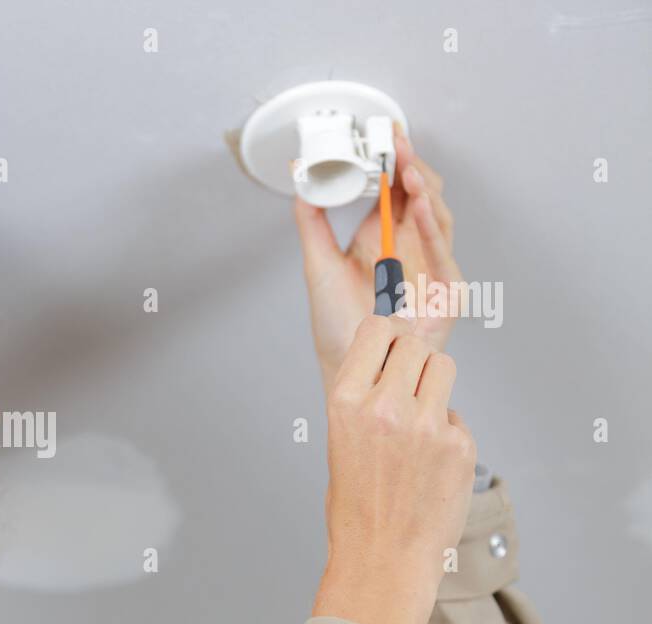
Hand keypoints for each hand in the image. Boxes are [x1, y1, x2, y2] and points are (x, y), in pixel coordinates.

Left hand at [293, 123, 461, 395]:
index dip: (394, 159)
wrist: (351, 366)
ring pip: (439, 216)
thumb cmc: (341, 326)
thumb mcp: (318, 264)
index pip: (397, 188)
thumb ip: (311, 222)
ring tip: (407, 167)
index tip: (383, 133)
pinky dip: (435, 229)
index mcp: (383, 236)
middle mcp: (411, 246)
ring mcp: (432, 266)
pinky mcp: (447, 292)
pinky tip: (423, 207)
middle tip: (395, 141)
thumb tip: (300, 181)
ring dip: (425, 190)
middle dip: (411, 164)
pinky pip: (445, 254)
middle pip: (423, 194)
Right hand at [311, 314, 477, 623]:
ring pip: (443, 369)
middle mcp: (386, 406)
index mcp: (346, 401)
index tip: (390, 346)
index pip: (378, 330)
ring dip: (434, 385)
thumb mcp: (340, 438)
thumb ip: (365, 395)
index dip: (387, 335)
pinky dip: (447, 431)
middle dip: (412, 359)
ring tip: (419, 419)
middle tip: (406, 386)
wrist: (382, 558)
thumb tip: (392, 357)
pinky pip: (457, 416)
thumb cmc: (356, 505)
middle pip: (415, 345)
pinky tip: (430, 463)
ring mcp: (427, 425)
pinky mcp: (459, 445)